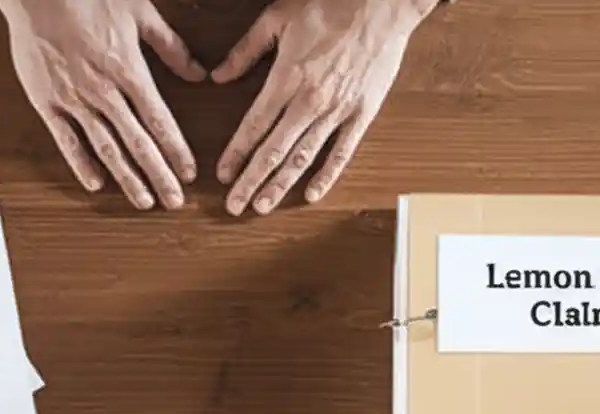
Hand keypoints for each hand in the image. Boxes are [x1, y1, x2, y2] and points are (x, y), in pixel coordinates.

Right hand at [0, 0, 204, 209]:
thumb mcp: (139, 11)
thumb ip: (170, 46)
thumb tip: (197, 72)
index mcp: (128, 70)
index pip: (160, 121)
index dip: (176, 150)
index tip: (188, 173)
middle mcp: (103, 91)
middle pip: (138, 142)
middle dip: (159, 175)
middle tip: (174, 202)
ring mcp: (74, 99)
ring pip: (106, 148)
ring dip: (127, 178)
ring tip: (143, 201)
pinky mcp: (46, 102)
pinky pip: (66, 140)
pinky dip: (81, 164)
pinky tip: (96, 184)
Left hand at [213, 0, 437, 214]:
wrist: (382, 1)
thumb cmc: (330, 4)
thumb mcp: (277, 17)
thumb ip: (245, 50)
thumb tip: (217, 77)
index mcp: (286, 79)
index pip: (253, 126)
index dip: (235, 154)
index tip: (222, 175)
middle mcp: (309, 101)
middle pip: (273, 151)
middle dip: (251, 182)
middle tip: (234, 206)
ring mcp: (337, 111)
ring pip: (303, 157)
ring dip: (280, 185)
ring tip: (262, 207)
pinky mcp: (362, 113)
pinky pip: (342, 151)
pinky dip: (326, 175)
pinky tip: (311, 195)